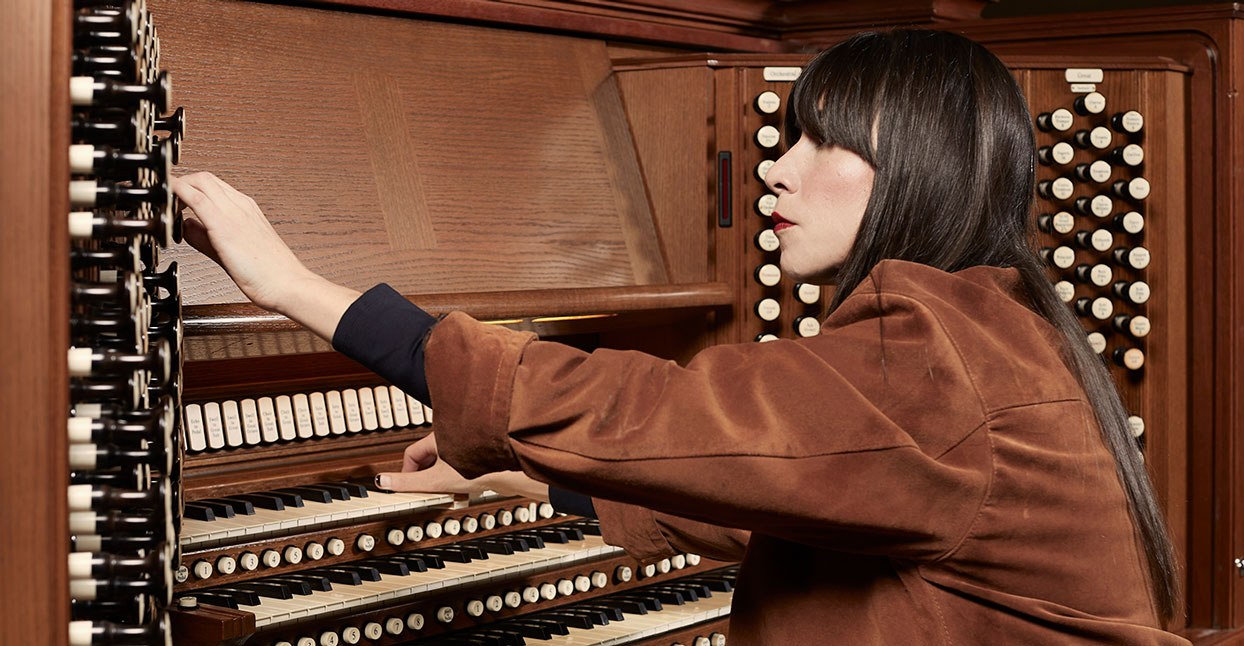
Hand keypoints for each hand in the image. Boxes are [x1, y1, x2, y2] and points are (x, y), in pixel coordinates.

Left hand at [172, 172, 314, 312]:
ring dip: (178, 187)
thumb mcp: (232, 251)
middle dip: (182, 183)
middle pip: (205, 178)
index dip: (192, 189)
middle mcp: (241, 205)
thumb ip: (206, 237)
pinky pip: (195, 198)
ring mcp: (233, 212)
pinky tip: (166, 201)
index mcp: (247, 209)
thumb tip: (187, 227)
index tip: (177, 200)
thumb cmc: (270, 274)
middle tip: (168, 202)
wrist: (288, 284)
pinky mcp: (223, 224)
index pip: (213, 186)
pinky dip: (177, 193)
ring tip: (164, 205)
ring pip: (200, 181)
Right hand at [375, 434, 492, 495]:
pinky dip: (458, 481)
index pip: (411, 454)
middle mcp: (452, 437)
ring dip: (443, 481)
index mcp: (438, 437)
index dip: (406, 473)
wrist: (510, 470)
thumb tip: (383, 481)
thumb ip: (407, 483)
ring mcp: (466, 447)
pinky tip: (463, 492)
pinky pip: (460, 469)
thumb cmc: (477, 467)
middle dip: (427, 479)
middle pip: (428, 460)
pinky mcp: (479, 457)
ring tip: (447, 493)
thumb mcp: (435, 480)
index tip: (407, 487)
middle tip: (427, 492)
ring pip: (445, 465)